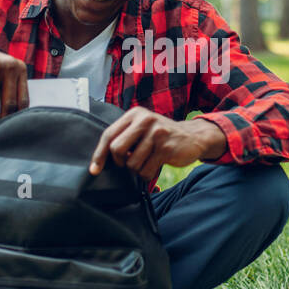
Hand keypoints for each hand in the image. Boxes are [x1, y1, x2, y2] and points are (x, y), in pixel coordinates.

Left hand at [89, 108, 227, 183]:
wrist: (193, 137)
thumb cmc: (161, 136)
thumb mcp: (142, 128)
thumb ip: (124, 137)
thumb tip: (101, 160)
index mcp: (134, 114)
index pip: (108, 135)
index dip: (99, 155)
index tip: (95, 170)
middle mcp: (145, 120)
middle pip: (116, 149)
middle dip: (120, 162)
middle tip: (129, 163)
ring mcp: (156, 133)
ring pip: (132, 163)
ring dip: (137, 169)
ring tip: (148, 162)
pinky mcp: (165, 148)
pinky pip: (146, 170)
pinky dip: (147, 174)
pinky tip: (156, 166)